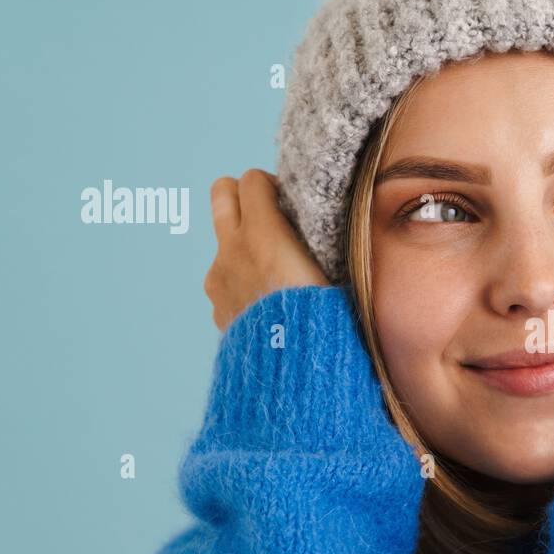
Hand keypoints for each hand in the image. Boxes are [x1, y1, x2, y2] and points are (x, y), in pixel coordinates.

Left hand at [205, 169, 329, 330]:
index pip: (252, 179)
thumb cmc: (324, 321)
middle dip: (243, 194)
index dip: (272, 184)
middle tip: (268, 213)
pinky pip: (225, 277)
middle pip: (222, 192)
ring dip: (244, 242)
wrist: (293, 373)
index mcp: (263, 235)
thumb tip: (329, 229)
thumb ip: (323, 244)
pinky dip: (241, 279)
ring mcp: (218, 278)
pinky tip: (267, 301)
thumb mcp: (337, 274)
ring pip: (224, 239)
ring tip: (274, 269)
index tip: (288, 201)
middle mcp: (232, 250)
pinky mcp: (216, 304)